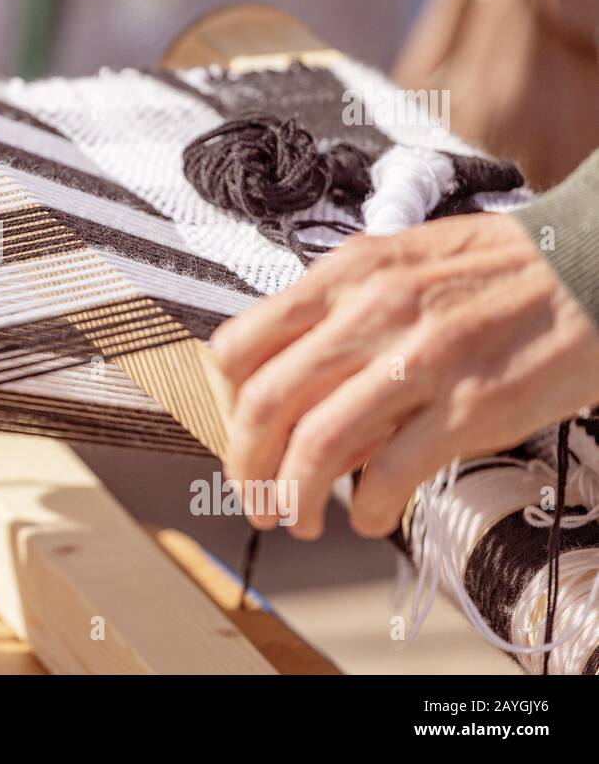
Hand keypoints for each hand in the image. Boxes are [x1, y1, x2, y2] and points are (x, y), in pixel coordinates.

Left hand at [210, 212, 598, 540]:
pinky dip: (368, 510)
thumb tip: (298, 399)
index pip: (238, 347)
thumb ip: (339, 321)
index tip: (238, 438)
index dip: (223, 408)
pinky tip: (371, 517)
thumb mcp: (399, 267)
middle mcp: (369, 312)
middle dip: (245, 468)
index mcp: (343, 275)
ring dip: (293, 498)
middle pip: (264, 405)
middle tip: (254, 499)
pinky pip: (389, 474)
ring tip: (299, 519)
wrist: (594, 264)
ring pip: (315, 445)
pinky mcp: (468, 408)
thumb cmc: (495, 270)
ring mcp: (418, 360)